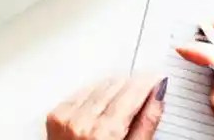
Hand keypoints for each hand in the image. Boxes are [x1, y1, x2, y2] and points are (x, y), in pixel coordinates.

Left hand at [45, 75, 166, 139]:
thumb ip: (147, 124)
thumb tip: (158, 94)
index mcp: (104, 134)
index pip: (132, 92)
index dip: (148, 82)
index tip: (157, 79)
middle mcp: (82, 122)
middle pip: (115, 85)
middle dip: (132, 84)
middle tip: (145, 89)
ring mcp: (66, 117)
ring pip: (98, 85)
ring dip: (114, 86)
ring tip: (125, 98)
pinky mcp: (56, 115)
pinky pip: (81, 92)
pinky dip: (95, 92)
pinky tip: (103, 103)